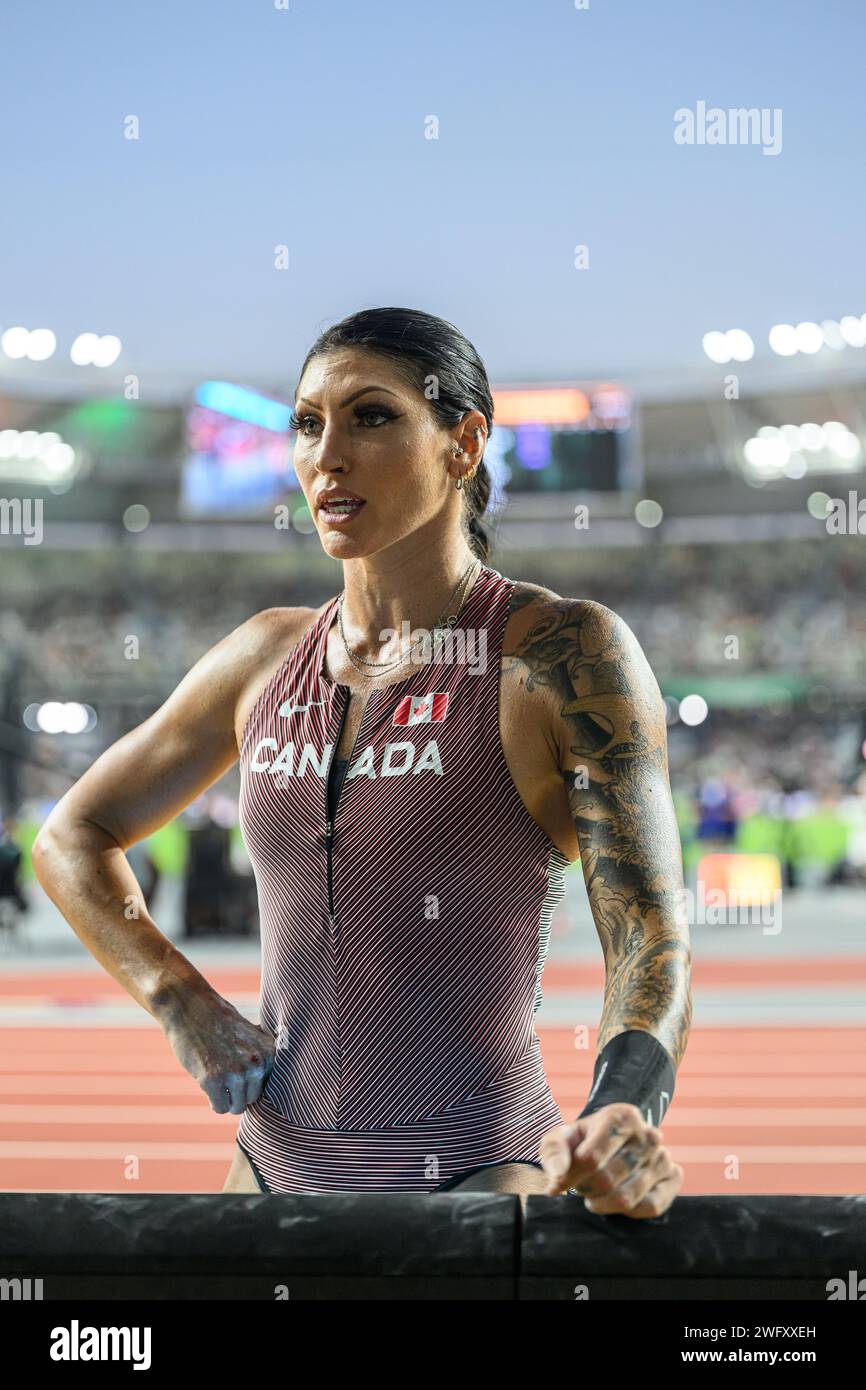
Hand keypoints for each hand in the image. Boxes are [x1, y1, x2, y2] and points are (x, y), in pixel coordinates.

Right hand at [160, 987, 275, 1114]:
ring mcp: (235, 1072)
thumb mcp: (252, 1034)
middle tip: (225, 1077)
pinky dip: (214, 1103)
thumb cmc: (220, 1022)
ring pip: (237, 1107)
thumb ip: (262, 1055)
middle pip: (252, 1099)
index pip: (268, 1086)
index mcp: (270, 1052)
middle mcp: (256, 1063)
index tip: (240, 1072)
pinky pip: (220, 1108)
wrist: (190, 1007)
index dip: (252, 1083)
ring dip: (227, 1100)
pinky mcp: (212, 1079)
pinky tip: (209, 1085)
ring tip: (218, 1081)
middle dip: (238, 1093)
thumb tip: (277, 1084)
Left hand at [539, 1104, 682, 1218]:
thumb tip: (557, 1176)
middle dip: (586, 1190)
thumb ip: (553, 1153)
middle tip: (581, 1186)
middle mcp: (648, 1133)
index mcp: (621, 1116)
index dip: (570, 1178)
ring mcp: (663, 1155)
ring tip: (596, 1193)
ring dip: (604, 1203)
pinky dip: (630, 1211)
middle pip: (607, 1180)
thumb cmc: (583, 1142)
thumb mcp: (561, 1139)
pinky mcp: (673, 1177)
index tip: (559, 1183)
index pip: (590, 1158)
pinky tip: (618, 1199)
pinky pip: (651, 1206)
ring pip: (628, 1197)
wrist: (612, 1142)